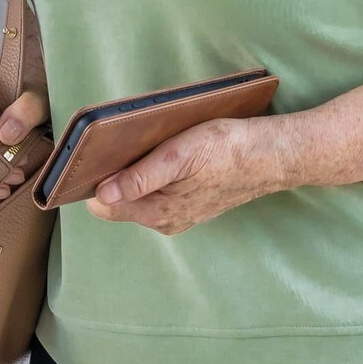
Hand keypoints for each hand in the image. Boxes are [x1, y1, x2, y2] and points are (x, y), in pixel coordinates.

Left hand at [85, 117, 272, 236]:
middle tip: (118, 142)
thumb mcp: (177, 157)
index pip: (102, 205)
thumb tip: (103, 193)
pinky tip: (163, 153)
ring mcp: (178, 214)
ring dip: (133, 172)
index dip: (93, 180)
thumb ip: (139, 178)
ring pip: (138, 194)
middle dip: (113, 174)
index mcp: (156, 212)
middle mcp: (164, 221)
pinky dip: (153, 174)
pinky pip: (157, 191)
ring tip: (143, 144)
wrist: (270, 156)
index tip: (91, 156)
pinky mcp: (190, 204)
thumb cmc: (225, 151)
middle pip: (118, 199)